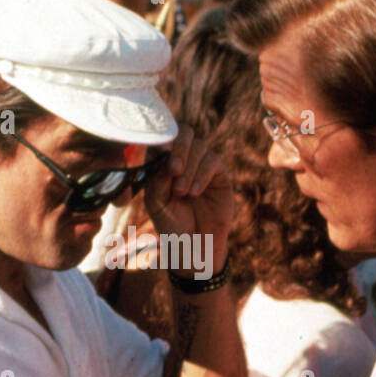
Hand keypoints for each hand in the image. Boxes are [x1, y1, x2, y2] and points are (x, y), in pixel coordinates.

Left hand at [144, 125, 234, 276]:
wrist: (194, 244)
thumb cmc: (171, 223)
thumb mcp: (156, 202)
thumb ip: (157, 179)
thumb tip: (167, 158)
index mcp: (164, 161)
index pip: (164, 137)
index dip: (163, 142)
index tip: (160, 159)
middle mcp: (185, 159)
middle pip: (185, 132)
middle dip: (179, 148)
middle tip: (174, 170)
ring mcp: (203, 164)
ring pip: (199, 146)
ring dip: (190, 167)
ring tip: (182, 192)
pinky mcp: (219, 174)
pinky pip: (212, 161)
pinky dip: (202, 174)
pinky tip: (195, 193)